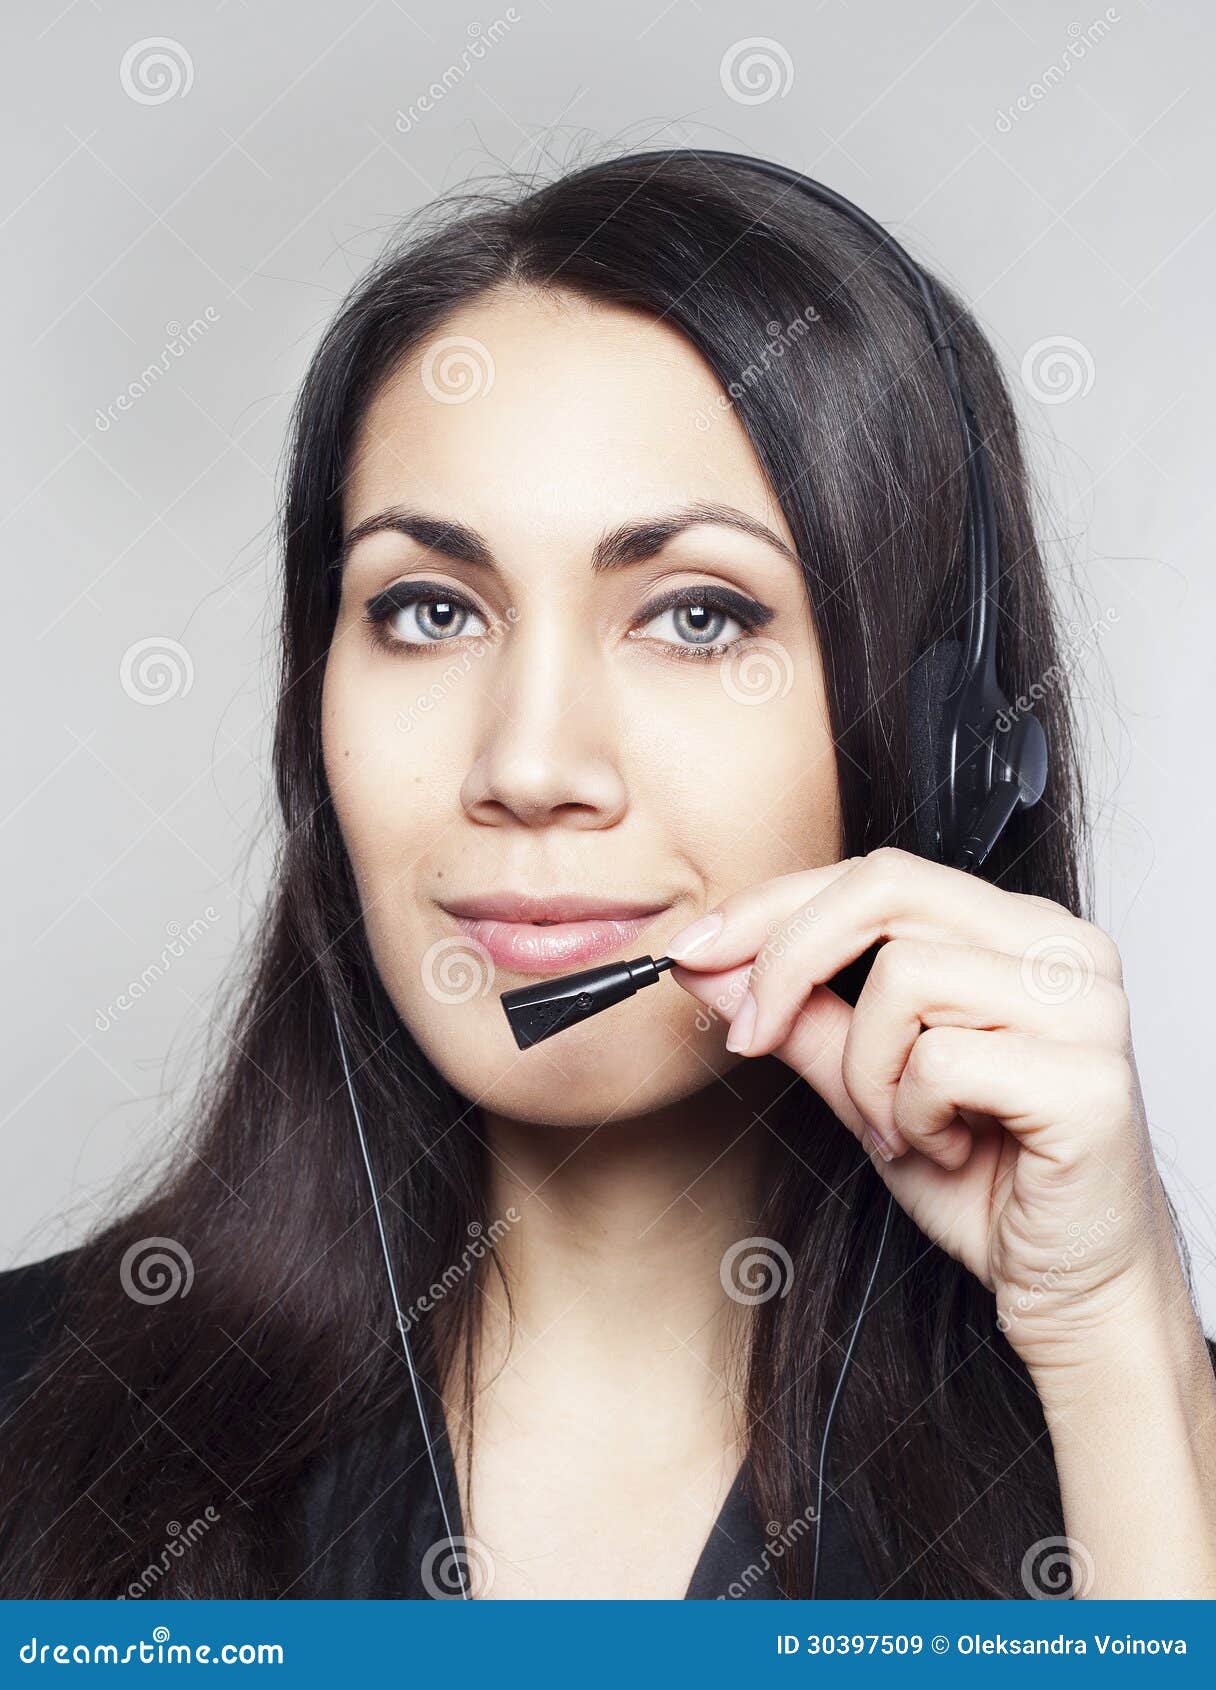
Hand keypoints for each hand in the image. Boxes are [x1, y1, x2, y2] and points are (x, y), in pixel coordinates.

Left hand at [666, 848, 1185, 1376]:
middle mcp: (1061, 946)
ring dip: (867, 1070)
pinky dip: (914, 1117)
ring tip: (900, 1128)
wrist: (1070, 1288)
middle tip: (750, 1035)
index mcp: (1014, 929)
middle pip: (885, 890)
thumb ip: (798, 1016)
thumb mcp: (865, 1084)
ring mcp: (1086, 1006)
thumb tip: (708, 963)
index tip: (695, 952)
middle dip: (788, 961)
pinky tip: (947, 1151)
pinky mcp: (1090, 1078)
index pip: (878, 874)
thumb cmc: (985, 1181)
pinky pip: (943, 1061)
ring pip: (906, 976)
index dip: (772, 906)